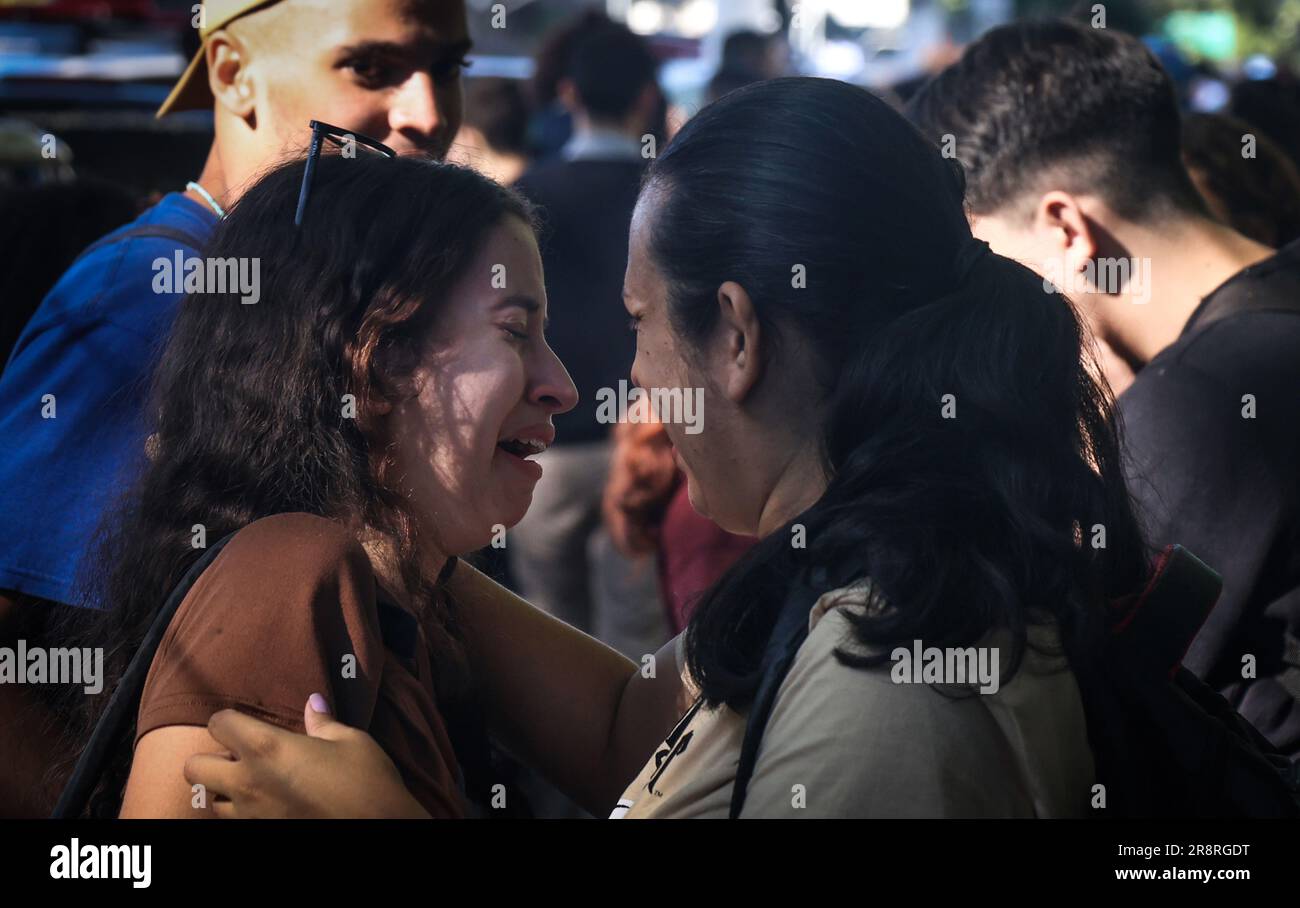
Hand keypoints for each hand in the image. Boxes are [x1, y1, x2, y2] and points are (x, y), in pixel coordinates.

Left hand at [183, 694, 429, 818]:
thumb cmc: (367, 780)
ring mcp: (250, 815)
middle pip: (193, 767)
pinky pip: (234, 823)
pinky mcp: (260, 834)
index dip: (229, 720)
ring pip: (210, 801)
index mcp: (267, 748)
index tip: (244, 722)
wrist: (380, 828)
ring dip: (224, 789)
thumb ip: (322, 723)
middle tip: (239, 756)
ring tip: (252, 783)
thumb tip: (313, 702)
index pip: (218, 723)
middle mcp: (248, 782)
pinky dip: (241, 812)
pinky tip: (267, 804)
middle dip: (210, 758)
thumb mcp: (350, 741)